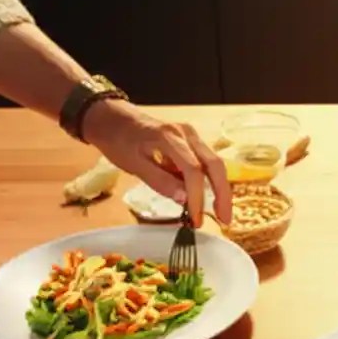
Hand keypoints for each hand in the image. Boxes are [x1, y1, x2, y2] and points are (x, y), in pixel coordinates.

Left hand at [80, 99, 232, 226]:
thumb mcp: (133, 164)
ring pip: (214, 164)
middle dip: (222, 193)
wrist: (112, 118)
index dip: (197, 196)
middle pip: (215, 164)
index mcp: (170, 137)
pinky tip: (202, 199)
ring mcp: (191, 136)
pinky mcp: (191, 142)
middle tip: (224, 220)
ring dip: (219, 189)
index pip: (193, 169)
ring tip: (219, 213)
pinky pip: (205, 163)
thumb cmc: (119, 140)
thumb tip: (184, 200)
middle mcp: (187, 134)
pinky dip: (208, 182)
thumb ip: (159, 181)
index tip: (196, 219)